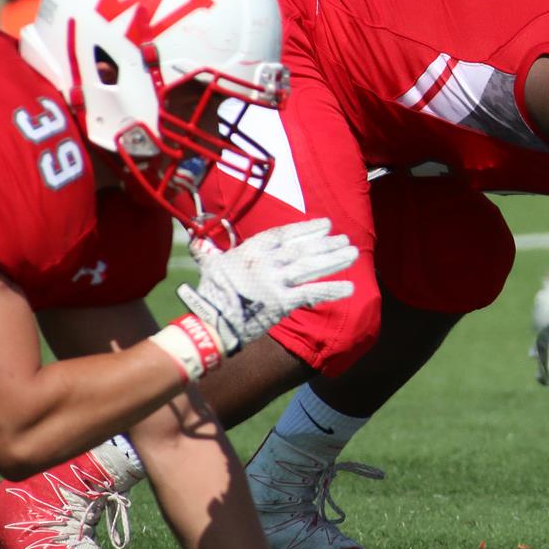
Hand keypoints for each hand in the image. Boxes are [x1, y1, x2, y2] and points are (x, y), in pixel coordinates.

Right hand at [177, 218, 356, 355]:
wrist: (209, 323)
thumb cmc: (208, 294)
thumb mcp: (208, 265)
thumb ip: (208, 250)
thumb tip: (195, 239)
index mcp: (250, 250)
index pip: (284, 234)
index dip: (307, 228)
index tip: (326, 224)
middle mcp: (266, 262)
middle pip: (302, 249)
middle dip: (327, 244)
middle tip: (346, 239)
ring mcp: (275, 282)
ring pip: (311, 267)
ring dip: (335, 260)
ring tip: (354, 254)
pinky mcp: (282, 303)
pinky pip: (312, 293)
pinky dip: (332, 290)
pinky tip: (351, 288)